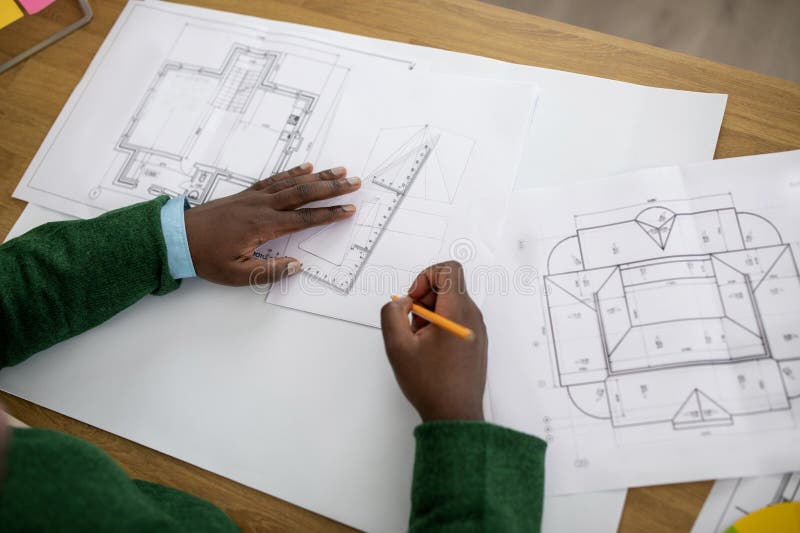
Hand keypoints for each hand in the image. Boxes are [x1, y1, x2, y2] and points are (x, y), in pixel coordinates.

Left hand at [184, 163, 359, 285]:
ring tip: (339, 171)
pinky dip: (291, 172)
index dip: (329, 215)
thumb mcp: (236, 274)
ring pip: (292, 183)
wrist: (177, 236)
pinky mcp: (246, 194)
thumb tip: (296, 266)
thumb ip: (269, 270)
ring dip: (318, 177)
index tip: (349, 210)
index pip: (304, 219)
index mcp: (263, 226)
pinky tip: (304, 167)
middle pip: (304, 193)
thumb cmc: (205, 257)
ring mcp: (254, 197)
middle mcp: (262, 206)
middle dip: (332, 188)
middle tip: (354, 182)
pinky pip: (274, 179)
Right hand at [380, 261, 486, 421]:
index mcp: (457, 313)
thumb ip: (392, 314)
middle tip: (413, 324)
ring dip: (431, 312)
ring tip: (420, 340)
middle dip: (424, 298)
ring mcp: (477, 328)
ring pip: (451, 302)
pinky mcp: (476, 339)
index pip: (449, 269)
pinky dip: (440, 324)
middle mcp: (472, 317)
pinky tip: (430, 348)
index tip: (415, 299)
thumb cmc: (430, 385)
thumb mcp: (397, 347)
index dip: (426, 275)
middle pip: (449, 285)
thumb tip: (403, 302)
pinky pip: (457, 318)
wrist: (454, 415)